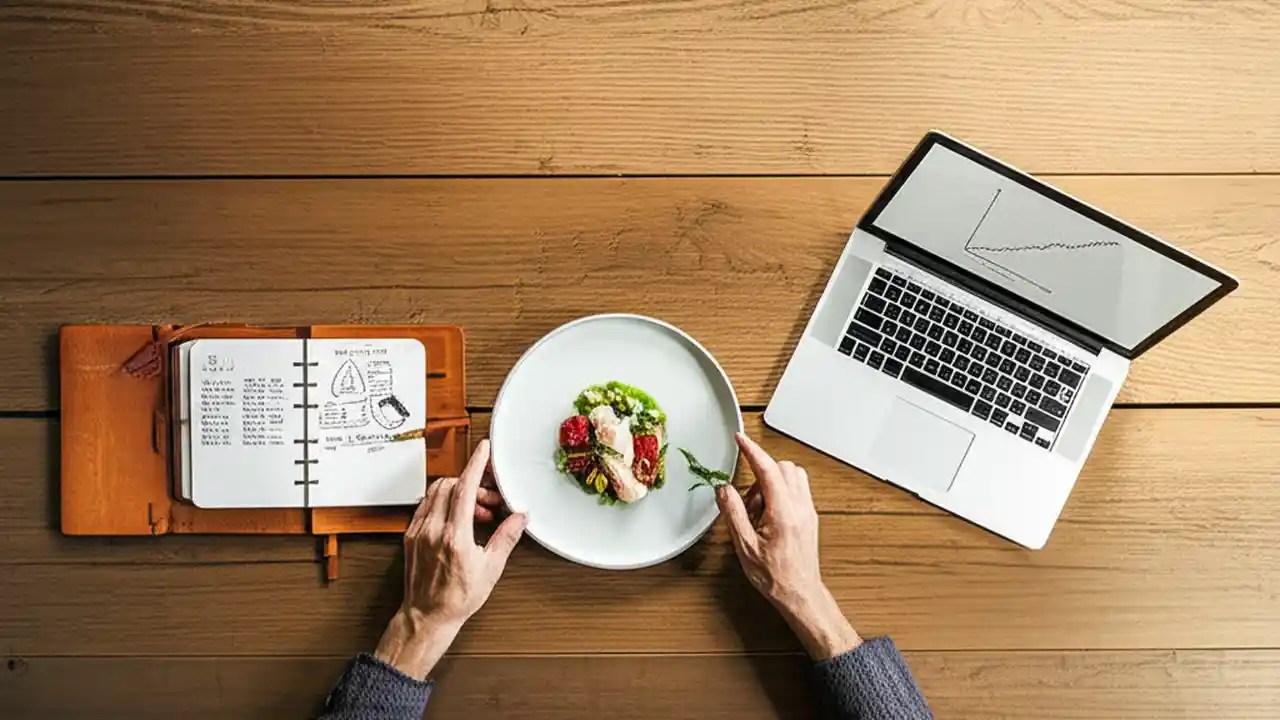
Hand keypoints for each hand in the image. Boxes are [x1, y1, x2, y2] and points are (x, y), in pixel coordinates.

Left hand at [374, 440, 527, 678]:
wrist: (426, 616)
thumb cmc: (457, 598)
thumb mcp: (490, 569)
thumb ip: (506, 538)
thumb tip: (519, 517)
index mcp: (454, 537)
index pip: (464, 489)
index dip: (475, 465)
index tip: (484, 449)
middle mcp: (432, 530)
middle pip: (450, 486)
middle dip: (472, 484)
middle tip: (489, 501)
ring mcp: (418, 532)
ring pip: (436, 493)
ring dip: (457, 493)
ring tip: (475, 513)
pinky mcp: (410, 536)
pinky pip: (425, 506)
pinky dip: (442, 503)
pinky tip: (456, 519)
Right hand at [717, 432, 860, 659]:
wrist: (799, 594)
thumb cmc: (774, 577)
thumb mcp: (744, 546)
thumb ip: (733, 513)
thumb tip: (724, 489)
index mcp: (783, 513)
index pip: (767, 470)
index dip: (752, 451)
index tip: (740, 440)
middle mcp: (800, 507)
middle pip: (782, 468)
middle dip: (761, 473)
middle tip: (746, 499)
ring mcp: (808, 511)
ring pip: (792, 476)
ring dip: (771, 482)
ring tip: (757, 510)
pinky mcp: (810, 516)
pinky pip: (797, 489)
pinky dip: (780, 492)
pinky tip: (767, 515)